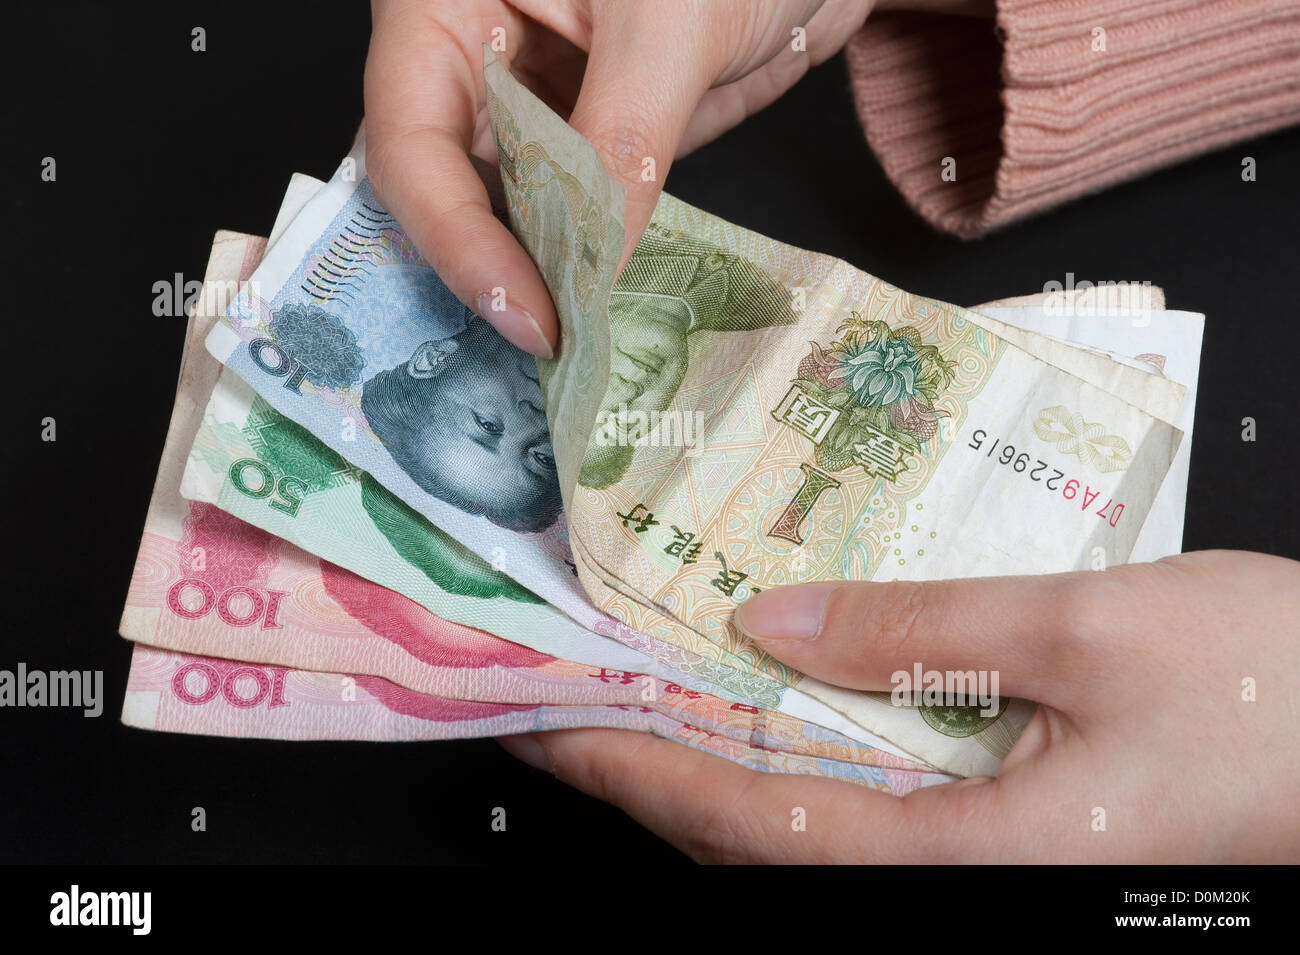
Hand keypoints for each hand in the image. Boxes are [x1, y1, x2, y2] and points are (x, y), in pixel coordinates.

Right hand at [364, 0, 881, 355]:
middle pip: (441, 188)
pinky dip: (581, 262)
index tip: (527, 315)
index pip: (411, 137)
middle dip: (490, 271)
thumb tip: (589, 263)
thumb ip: (623, 137)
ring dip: (536, 278)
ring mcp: (526, 101)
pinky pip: (564, 214)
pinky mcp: (581, 136)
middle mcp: (471, 54)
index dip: (457, 238)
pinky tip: (601, 308)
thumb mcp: (672, 20)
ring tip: (572, 347)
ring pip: (502, 212)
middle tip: (549, 349)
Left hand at [499, 551, 1299, 861]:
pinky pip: (875, 808)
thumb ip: (922, 629)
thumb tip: (774, 624)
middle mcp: (969, 882)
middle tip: (568, 693)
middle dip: (650, 768)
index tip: (548, 718)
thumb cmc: (1280, 691)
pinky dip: (798, 756)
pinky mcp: (1016, 835)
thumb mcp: (1094, 630)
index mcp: (976, 859)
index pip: (752, 823)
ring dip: (715, 760)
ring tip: (639, 685)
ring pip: (814, 828)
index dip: (636, 770)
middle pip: (763, 839)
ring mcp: (993, 865)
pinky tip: (770, 698)